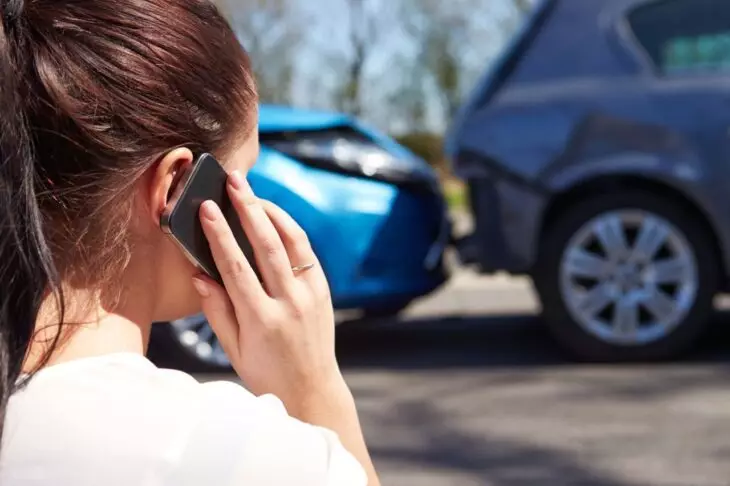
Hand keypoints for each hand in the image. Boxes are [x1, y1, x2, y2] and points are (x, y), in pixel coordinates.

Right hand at [191, 170, 343, 407]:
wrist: (311, 388)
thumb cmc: (265, 372)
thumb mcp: (233, 350)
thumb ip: (216, 311)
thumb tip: (199, 274)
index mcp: (261, 320)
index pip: (236, 267)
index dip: (219, 235)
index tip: (206, 208)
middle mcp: (289, 303)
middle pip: (267, 245)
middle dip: (248, 208)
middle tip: (234, 181)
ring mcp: (311, 295)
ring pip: (292, 241)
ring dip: (271, 211)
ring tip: (252, 191)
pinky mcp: (323, 291)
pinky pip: (305, 251)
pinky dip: (289, 229)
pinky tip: (273, 216)